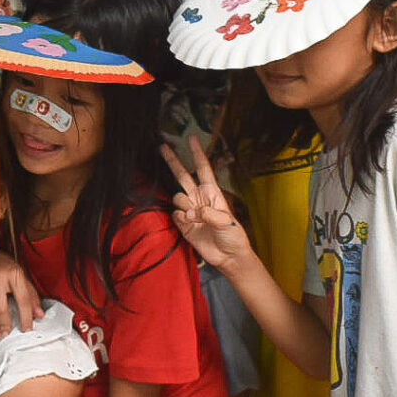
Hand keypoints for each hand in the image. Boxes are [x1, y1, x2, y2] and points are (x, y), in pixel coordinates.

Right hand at [0, 249, 43, 337]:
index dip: (26, 317)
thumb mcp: (20, 275)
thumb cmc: (4, 264)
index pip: (23, 300)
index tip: (27, 329)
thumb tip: (39, 315)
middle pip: (1, 309)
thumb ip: (30, 295)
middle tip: (7, 333)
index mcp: (13, 273)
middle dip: (5, 325)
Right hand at [160, 137, 256, 271]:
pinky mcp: (183, 223)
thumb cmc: (234, 237)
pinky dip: (181, 219)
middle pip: (183, 175)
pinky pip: (175, 214)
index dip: (197, 153)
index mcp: (212, 193)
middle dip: (173, 161)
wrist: (228, 257)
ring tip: (197, 220)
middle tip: (163, 147)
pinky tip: (191, 226)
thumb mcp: (228, 222)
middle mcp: (199, 198)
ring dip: (185, 207)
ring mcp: (190, 210)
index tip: (192, 138)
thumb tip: (191, 211)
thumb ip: (209, 214)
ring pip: (177, 198)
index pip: (203, 168)